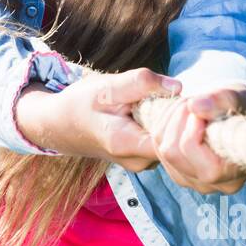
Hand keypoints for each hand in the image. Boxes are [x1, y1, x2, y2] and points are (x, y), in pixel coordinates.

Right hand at [15, 67, 180, 171]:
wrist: (62, 126)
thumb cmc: (81, 103)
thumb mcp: (106, 86)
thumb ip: (140, 83)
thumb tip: (177, 86)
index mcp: (127, 144)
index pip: (173, 140)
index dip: (183, 119)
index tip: (181, 97)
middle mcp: (138, 161)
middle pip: (177, 143)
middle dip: (183, 119)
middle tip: (177, 95)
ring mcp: (142, 163)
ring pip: (174, 144)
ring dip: (176, 122)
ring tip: (167, 101)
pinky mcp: (145, 158)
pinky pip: (167, 144)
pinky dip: (169, 127)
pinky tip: (161, 112)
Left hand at [151, 86, 245, 194]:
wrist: (244, 121)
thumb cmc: (245, 111)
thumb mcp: (240, 99)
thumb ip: (220, 101)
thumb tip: (194, 106)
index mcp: (230, 173)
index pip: (190, 148)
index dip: (191, 123)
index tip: (201, 106)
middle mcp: (210, 184)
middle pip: (171, 151)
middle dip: (177, 118)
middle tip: (191, 101)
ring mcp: (192, 181)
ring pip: (161, 149)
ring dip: (168, 120)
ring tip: (188, 106)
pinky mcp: (178, 174)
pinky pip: (157, 150)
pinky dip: (164, 128)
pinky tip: (181, 118)